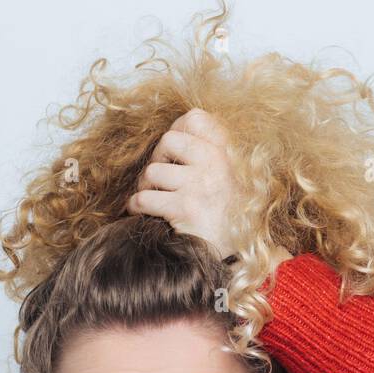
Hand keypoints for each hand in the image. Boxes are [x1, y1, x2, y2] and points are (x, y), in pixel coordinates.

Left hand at [125, 108, 240, 259]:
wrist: (237, 253)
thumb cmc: (230, 215)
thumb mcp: (231, 177)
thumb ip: (211, 153)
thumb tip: (175, 134)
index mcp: (226, 152)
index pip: (195, 118)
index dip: (177, 130)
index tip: (173, 151)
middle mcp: (215, 163)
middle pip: (168, 140)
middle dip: (156, 158)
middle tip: (158, 177)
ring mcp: (199, 185)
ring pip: (153, 171)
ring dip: (145, 186)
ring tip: (153, 198)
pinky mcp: (184, 208)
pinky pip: (145, 198)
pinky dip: (136, 206)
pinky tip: (140, 212)